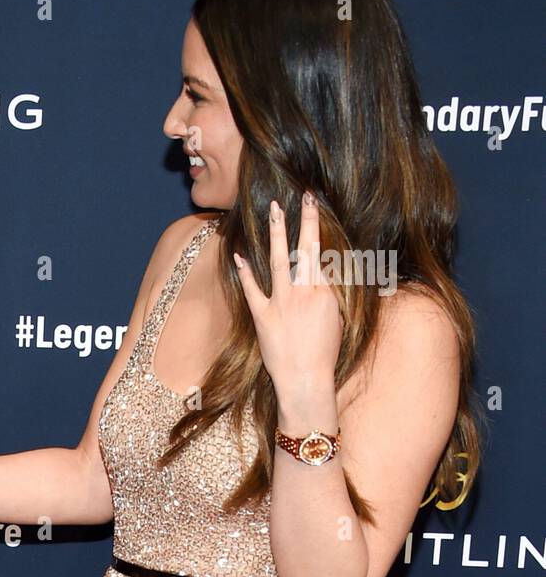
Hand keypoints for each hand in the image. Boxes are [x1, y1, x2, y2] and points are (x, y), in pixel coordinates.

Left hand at [233, 193, 343, 406]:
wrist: (305, 380)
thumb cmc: (324, 353)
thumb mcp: (337, 320)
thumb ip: (330, 294)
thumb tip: (324, 273)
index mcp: (326, 293)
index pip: (323, 254)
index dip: (318, 229)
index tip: (314, 207)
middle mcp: (305, 292)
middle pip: (306, 249)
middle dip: (304, 221)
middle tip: (301, 197)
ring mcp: (282, 303)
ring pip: (279, 260)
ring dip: (276, 233)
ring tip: (274, 210)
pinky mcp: (262, 315)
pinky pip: (252, 289)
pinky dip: (245, 271)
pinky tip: (239, 254)